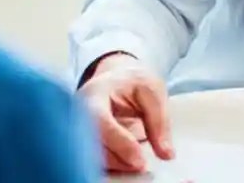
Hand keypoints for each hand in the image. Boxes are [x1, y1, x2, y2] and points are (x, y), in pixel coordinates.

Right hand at [78, 53, 173, 172]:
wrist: (119, 78)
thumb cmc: (134, 82)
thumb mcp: (153, 93)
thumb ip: (159, 122)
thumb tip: (166, 153)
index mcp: (95, 93)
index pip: (100, 120)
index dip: (119, 142)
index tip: (140, 159)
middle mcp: (78, 112)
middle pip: (89, 143)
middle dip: (116, 159)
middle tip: (141, 165)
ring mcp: (77, 128)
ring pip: (89, 156)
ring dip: (115, 165)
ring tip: (138, 163)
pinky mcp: (82, 142)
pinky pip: (92, 160)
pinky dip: (112, 165)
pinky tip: (128, 163)